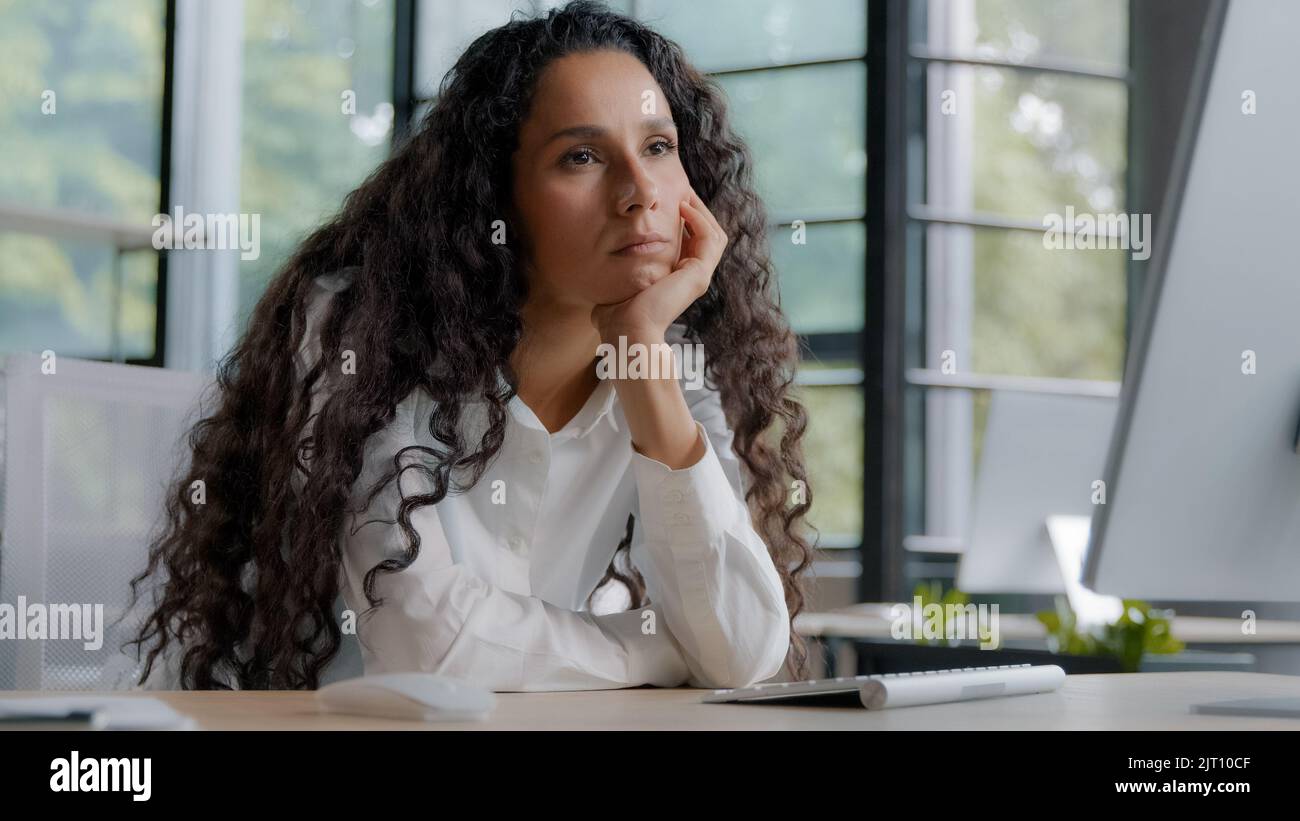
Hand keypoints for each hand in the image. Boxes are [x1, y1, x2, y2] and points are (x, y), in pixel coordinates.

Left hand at [590, 187, 727, 343]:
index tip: (670, 200)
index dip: (686, 220)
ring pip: (715, 234)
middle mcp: (693, 277)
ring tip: (684, 194)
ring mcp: (699, 277)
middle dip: (697, 210)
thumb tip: (600, 257)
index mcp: (678, 279)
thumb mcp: (619, 281)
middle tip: (681, 190)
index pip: (692, 242)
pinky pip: (710, 239)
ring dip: (701, 211)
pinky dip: (699, 220)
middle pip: (708, 235)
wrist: (625, 331)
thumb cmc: (616, 314)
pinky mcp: (699, 276)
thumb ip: (619, 268)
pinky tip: (682, 207)